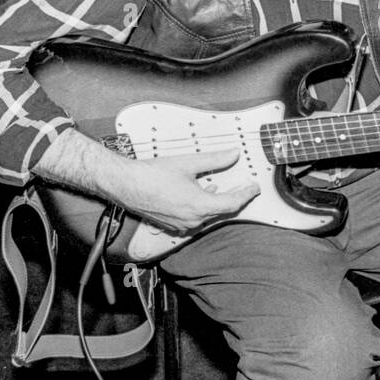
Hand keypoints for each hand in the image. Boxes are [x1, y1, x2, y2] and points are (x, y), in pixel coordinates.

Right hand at [36, 131, 258, 236]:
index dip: (246, 194)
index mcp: (199, 206)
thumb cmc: (151, 175)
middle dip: (235, 198)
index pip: (232, 204)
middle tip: (245, 186)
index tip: (254, 186)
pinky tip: (203, 194)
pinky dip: (204, 207)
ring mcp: (182, 225)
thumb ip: (214, 160)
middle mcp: (192, 220)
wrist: (125, 185)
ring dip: (218, 203)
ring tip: (225, 188)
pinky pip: (196, 218)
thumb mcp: (187, 163)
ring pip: (209, 216)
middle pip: (222, 211)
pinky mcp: (173, 225)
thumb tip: (233, 154)